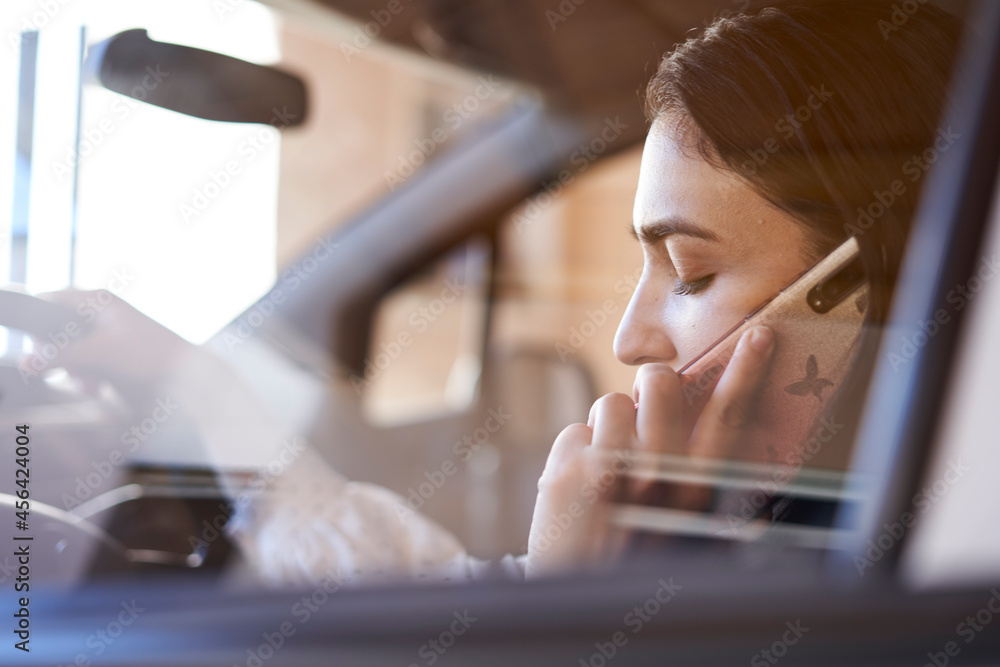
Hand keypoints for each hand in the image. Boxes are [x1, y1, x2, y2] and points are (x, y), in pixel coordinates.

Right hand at [18, 289, 195, 410]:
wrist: (189, 375)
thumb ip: (60, 356)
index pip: (49, 300)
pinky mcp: (118, 348)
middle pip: (58, 326)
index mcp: (97, 300)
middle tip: (64, 370)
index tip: (38, 350)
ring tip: (89, 384)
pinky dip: (88, 372)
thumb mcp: (99, 355)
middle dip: (58, 352)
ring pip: (73, 346)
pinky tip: (97, 387)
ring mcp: (110, 329)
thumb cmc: (149, 356)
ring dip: (73, 367)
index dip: (37, 324)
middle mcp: (102, 310)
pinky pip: (89, 357)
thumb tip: (25, 363)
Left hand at [525, 325, 774, 576]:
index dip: (745, 373)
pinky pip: (576, 430)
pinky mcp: (568, 468)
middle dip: (652, 385)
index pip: (727, 418)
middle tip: (645, 412)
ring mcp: (610, 467)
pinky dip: (576, 451)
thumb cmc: (637, 554)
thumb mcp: (686, 527)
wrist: (577, 594)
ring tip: (607, 469)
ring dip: (608, 428)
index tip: (757, 335)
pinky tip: (578, 486)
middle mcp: (658, 475)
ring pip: (611, 402)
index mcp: (695, 490)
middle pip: (659, 383)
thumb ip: (701, 481)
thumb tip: (730, 441)